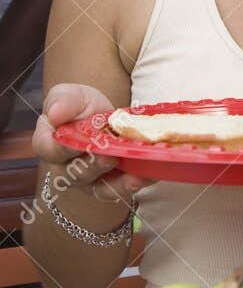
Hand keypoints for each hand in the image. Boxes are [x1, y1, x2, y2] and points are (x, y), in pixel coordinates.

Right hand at [34, 83, 152, 206]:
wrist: (104, 118)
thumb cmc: (81, 108)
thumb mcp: (73, 96)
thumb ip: (63, 102)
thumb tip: (54, 114)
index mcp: (49, 143)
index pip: (50, 151)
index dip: (63, 150)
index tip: (77, 145)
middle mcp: (65, 168)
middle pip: (76, 174)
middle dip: (94, 166)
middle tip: (109, 157)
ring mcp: (89, 180)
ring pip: (99, 189)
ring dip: (118, 183)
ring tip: (134, 175)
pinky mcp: (110, 186)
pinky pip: (120, 190)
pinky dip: (135, 185)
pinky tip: (148, 175)